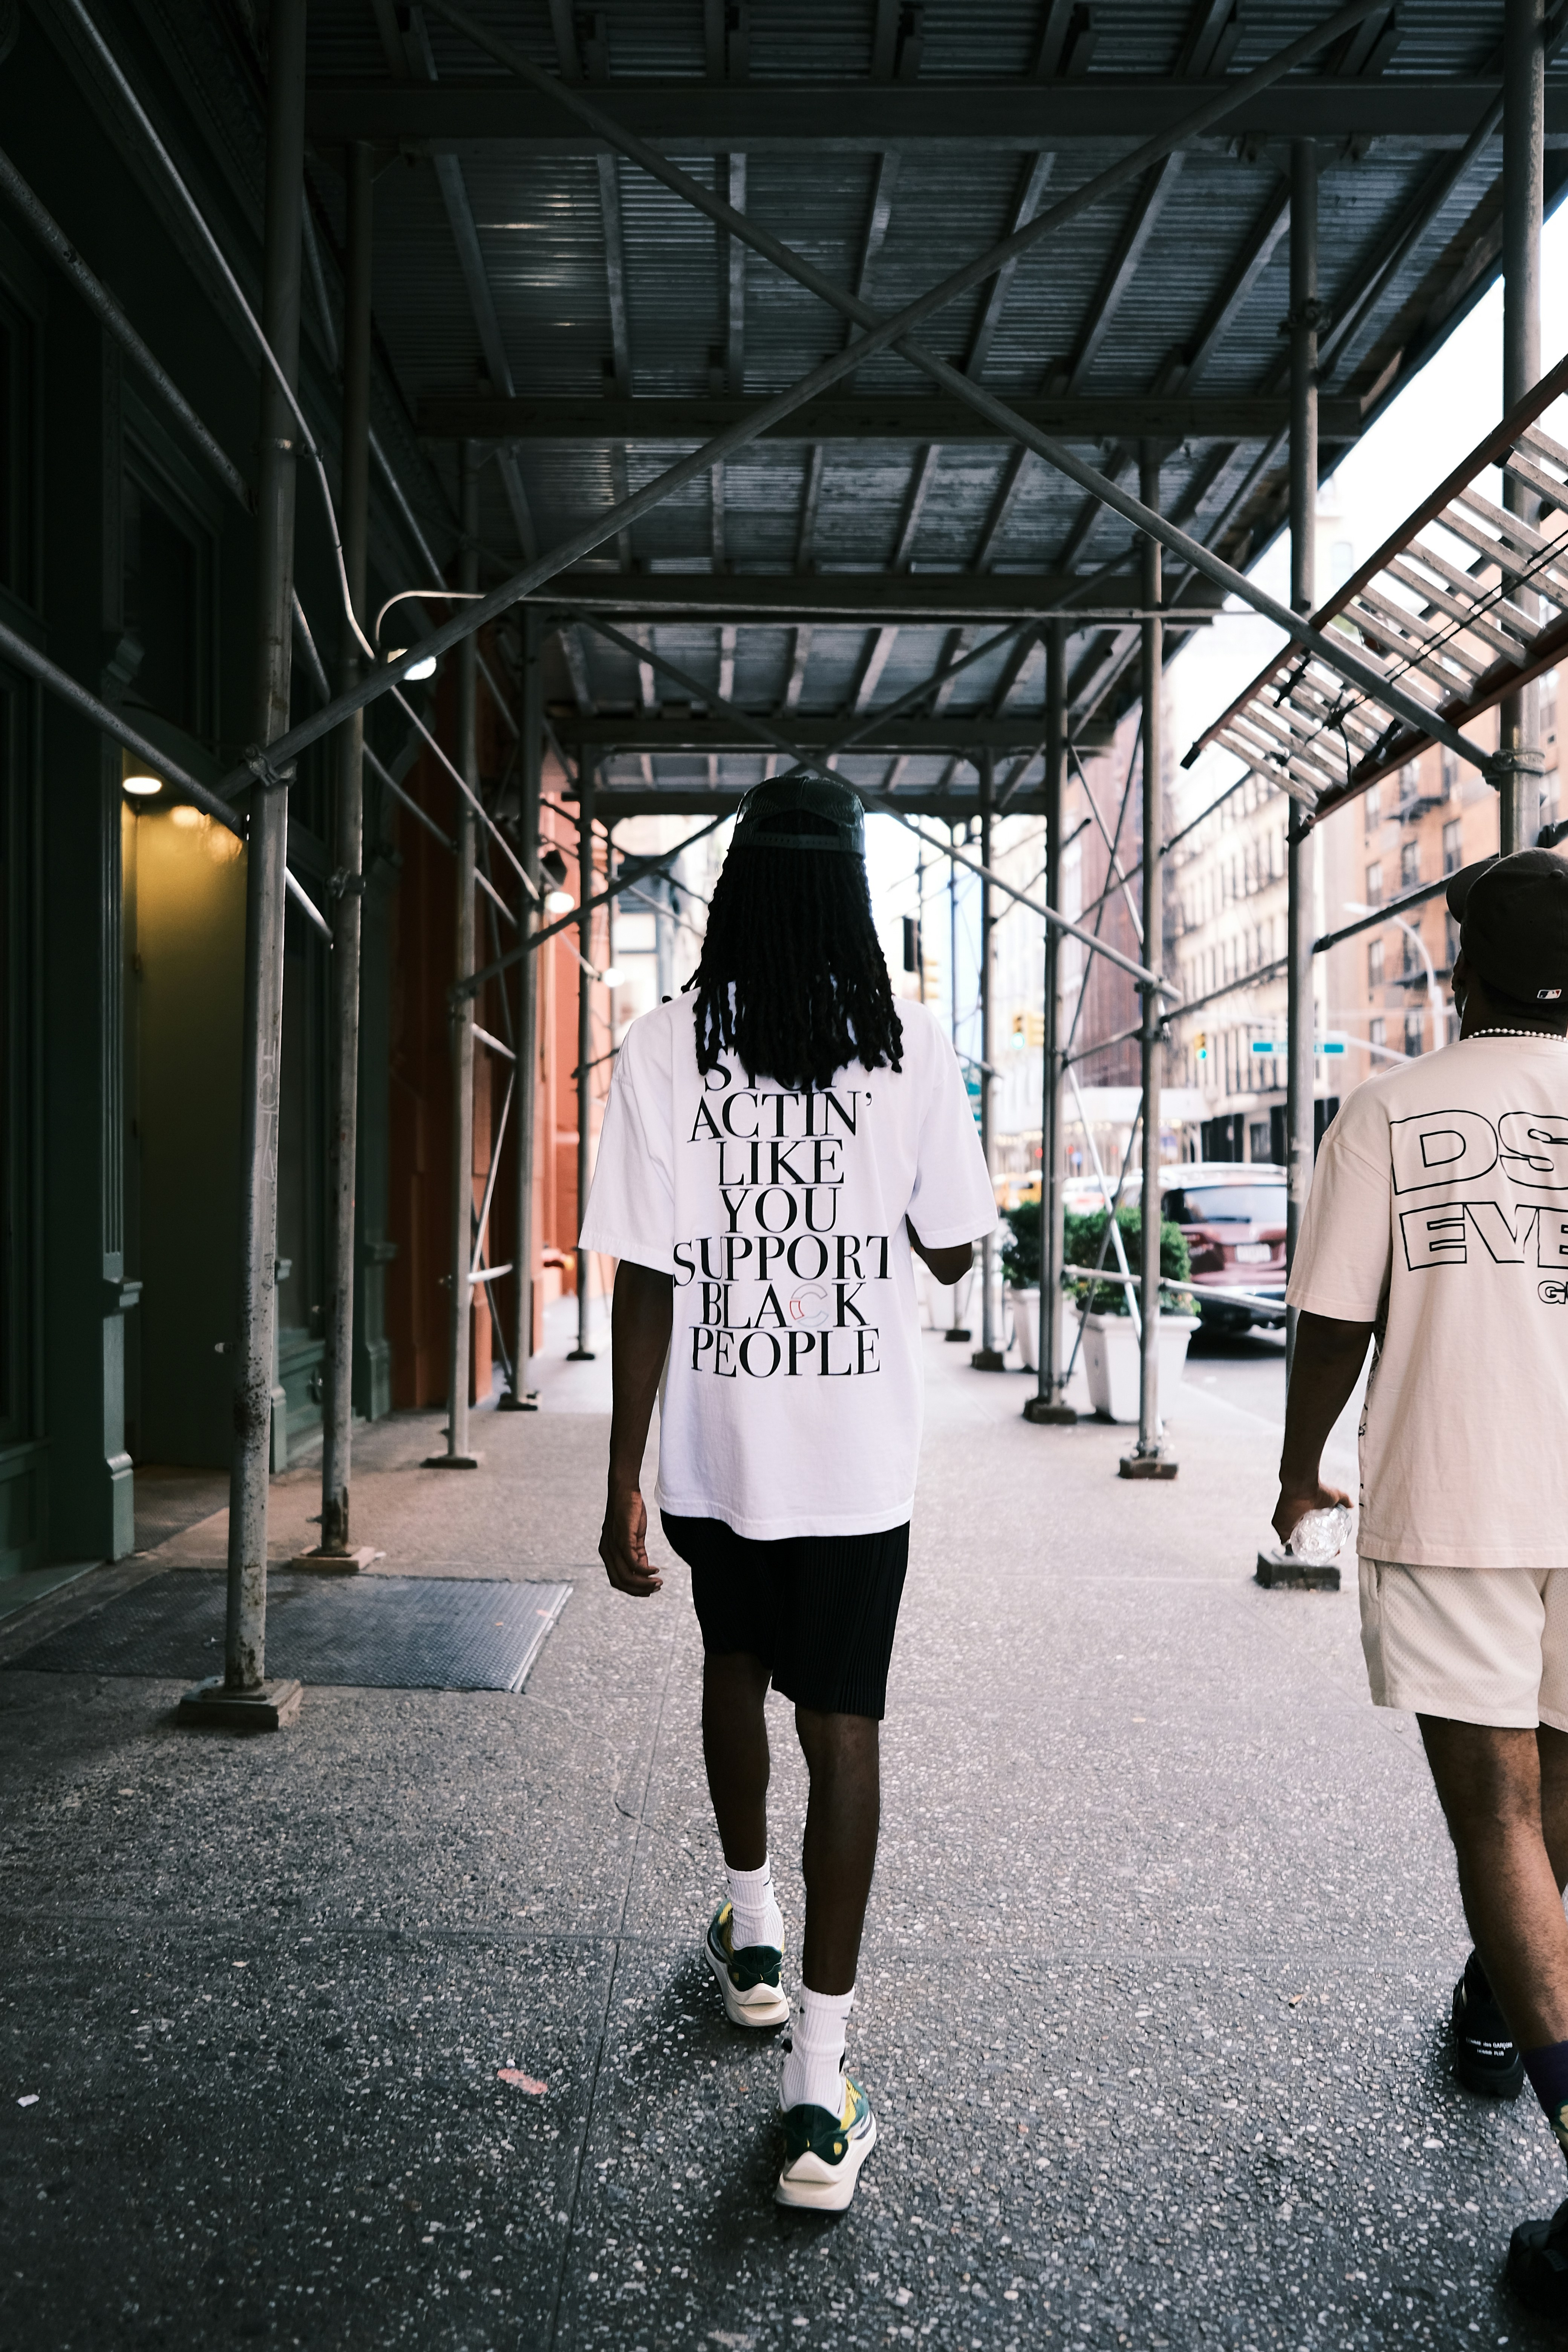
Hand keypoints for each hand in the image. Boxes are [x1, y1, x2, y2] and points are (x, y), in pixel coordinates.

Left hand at [599, 1481, 662, 1597]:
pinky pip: (633, 1563)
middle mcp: (606, 1552)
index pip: (616, 1579)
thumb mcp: (633, 1536)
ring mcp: (614, 1547)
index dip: (631, 1589)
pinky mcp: (623, 1540)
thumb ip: (637, 1553)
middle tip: (655, 1589)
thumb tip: (645, 1570)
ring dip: (644, 1584)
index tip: (647, 1591)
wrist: (624, 1490)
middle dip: (638, 1590)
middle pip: (620, 1582)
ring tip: (658, 1583)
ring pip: (626, 1576)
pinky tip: (655, 1571)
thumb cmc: (629, 1511)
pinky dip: (645, 1570)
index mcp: (606, 1553)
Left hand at [1272, 1478, 1350, 1549]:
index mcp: (1306, 1513)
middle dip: (1317, 1547)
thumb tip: (1351, 1506)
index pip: (1314, 1530)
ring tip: (1321, 1555)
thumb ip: (1343, 1500)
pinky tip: (1306, 1554)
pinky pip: (1286, 1542)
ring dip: (1307, 1550)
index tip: (1336, 1547)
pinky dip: (1294, 1549)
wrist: (1302, 1487)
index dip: (1324, 1540)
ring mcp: (1287, 1523)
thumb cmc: (1317, 1490)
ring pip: (1297, 1542)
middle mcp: (1296, 1519)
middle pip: (1306, 1538)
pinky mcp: (1280, 1526)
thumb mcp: (1335, 1495)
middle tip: (1330, 1552)